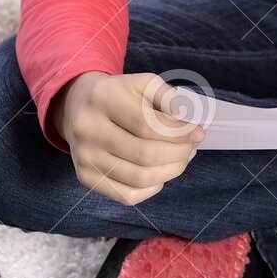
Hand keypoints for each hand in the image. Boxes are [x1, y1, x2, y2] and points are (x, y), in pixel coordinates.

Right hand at [49, 70, 205, 205]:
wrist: (78, 108)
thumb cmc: (119, 96)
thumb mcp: (142, 83)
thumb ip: (166, 95)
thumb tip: (186, 120)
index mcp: (103, 98)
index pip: (149, 125)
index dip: (179, 133)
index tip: (198, 132)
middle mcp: (88, 128)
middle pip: (145, 154)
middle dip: (179, 153)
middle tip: (191, 147)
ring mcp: (85, 157)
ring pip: (140, 178)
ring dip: (171, 171)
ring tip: (181, 159)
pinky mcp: (86, 178)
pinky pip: (128, 195)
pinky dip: (153, 187)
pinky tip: (160, 172)